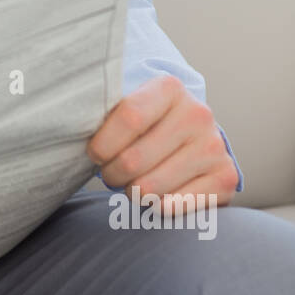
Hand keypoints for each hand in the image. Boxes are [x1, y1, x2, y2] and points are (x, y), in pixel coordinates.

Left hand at [85, 74, 238, 209]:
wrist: (191, 140)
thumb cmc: (145, 127)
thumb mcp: (127, 108)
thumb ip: (103, 115)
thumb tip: (68, 125)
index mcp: (170, 88)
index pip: (129, 116)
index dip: (102, 144)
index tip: (95, 154)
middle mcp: (198, 114)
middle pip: (133, 160)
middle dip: (112, 175)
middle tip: (112, 174)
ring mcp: (214, 147)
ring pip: (149, 188)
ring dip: (132, 192)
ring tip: (134, 182)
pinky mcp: (225, 178)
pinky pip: (171, 206)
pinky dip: (155, 207)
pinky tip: (157, 194)